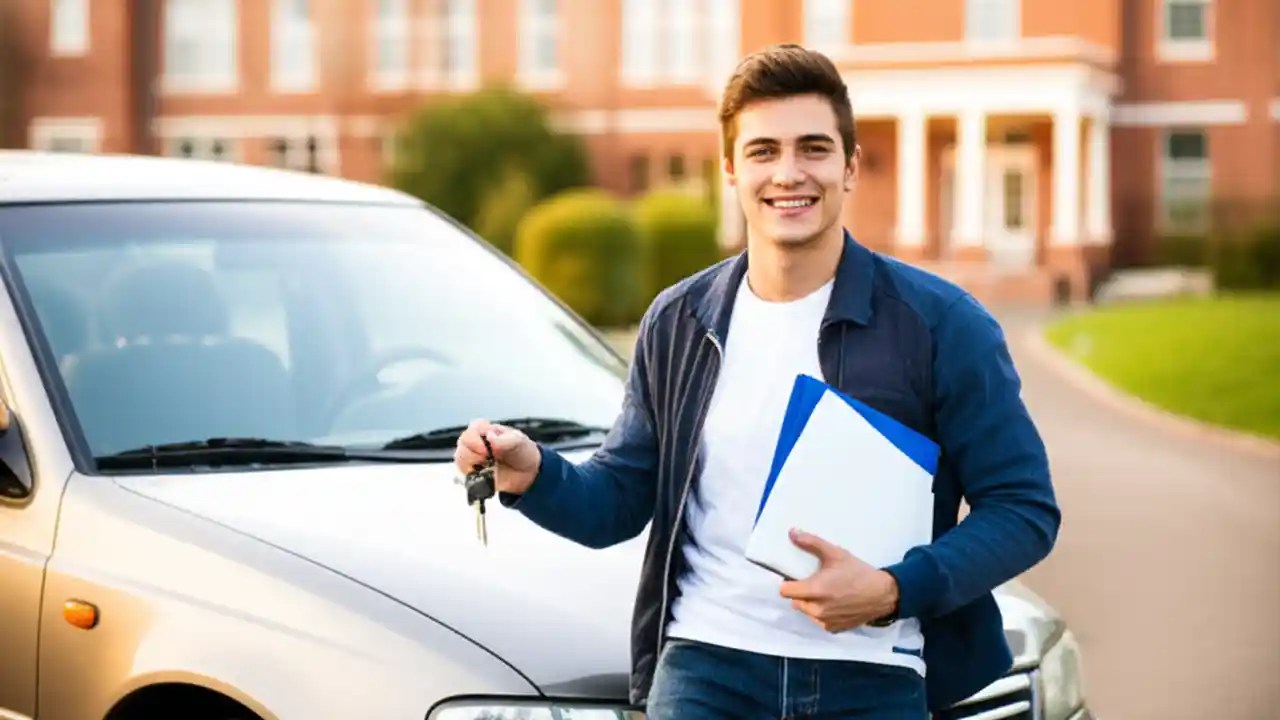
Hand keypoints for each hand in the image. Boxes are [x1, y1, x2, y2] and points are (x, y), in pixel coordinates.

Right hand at [454, 419, 541, 494]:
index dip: (476, 438)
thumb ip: (505, 440)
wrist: (527, 474)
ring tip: (486, 468)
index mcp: (488, 430)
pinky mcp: (473, 472)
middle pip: (463, 442)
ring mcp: (474, 457)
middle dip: (472, 452)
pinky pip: (464, 473)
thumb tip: (490, 436)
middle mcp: (477, 442)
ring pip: (460, 457)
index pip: (474, 428)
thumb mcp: (520, 442)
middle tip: (485, 459)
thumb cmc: (522, 452)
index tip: (485, 449)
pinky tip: (483, 476)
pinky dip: (471, 475)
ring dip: (470, 464)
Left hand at [778, 528, 899, 632]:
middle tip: (814, 583)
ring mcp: (825, 621)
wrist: (882, 594)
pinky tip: (833, 603)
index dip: (788, 583)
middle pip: (795, 601)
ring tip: (825, 593)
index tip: (795, 578)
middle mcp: (817, 609)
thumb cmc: (857, 573)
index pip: (785, 591)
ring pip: (806, 612)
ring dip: (810, 604)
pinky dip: (821, 613)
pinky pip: (818, 621)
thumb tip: (792, 533)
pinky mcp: (834, 628)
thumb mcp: (835, 553)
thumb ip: (812, 543)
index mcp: (815, 590)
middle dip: (800, 593)